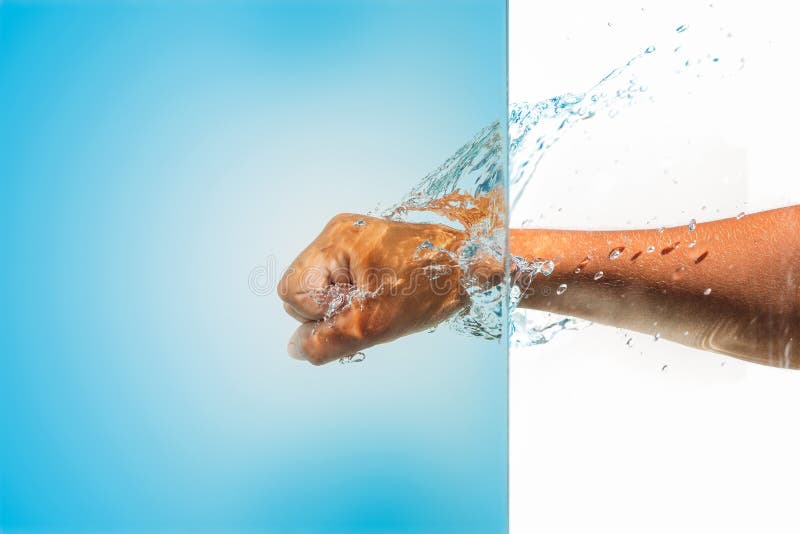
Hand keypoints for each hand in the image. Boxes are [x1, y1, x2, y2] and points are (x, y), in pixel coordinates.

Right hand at [279, 214, 470, 364]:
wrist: (475, 264)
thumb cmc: (432, 285)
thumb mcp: (376, 322)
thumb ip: (329, 340)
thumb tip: (295, 349)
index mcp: (337, 239)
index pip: (292, 292)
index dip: (319, 313)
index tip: (357, 308)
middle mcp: (339, 234)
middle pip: (303, 290)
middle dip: (332, 309)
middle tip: (372, 305)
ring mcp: (352, 241)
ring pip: (321, 291)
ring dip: (346, 307)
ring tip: (381, 301)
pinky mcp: (366, 251)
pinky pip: (341, 284)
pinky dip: (356, 299)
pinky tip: (383, 297)